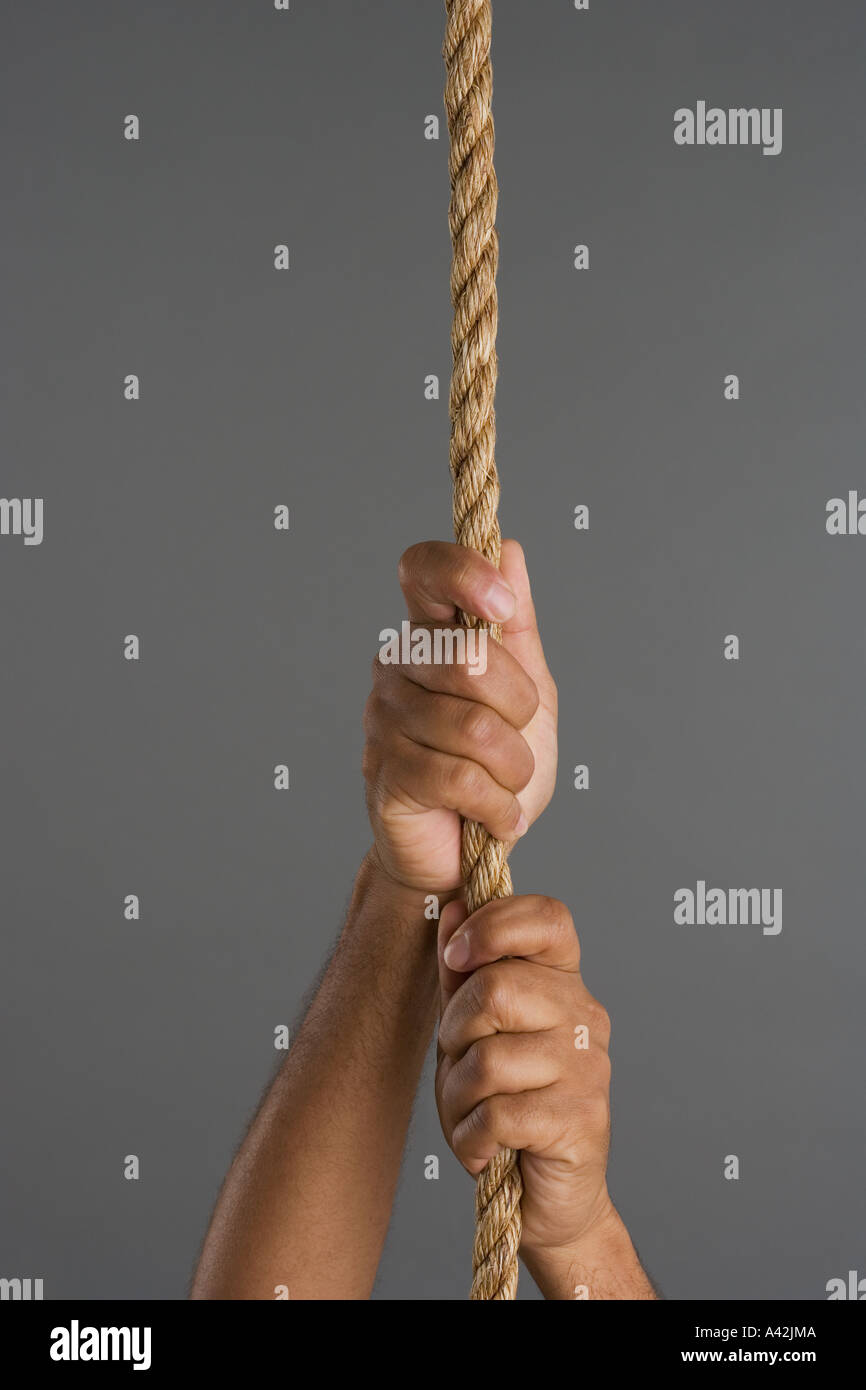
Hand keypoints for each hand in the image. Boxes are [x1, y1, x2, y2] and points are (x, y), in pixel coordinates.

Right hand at [362, 540, 557, 893]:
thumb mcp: (528, 693)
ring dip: (514, 769)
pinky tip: (496, 815)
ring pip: (475, 728)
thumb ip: (519, 627)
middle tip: (515, 740)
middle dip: (518, 708)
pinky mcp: (388, 774)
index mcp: (430, 636)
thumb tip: (512, 550)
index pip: (423, 569)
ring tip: (506, 785)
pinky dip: (499, 806)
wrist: (466, 855)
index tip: (503, 605)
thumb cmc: (495, 768)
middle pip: (471, 658)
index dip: (464, 573)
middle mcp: (397, 668)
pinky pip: (463, 779)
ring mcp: (384, 720)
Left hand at [435, 894, 614, 1257]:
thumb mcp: (471, 1032)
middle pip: (497, 987)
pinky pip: (497, 1114)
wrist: (547, 1198)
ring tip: (472, 1113)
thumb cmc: (504, 1104)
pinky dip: (472, 1137)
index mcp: (563, 981)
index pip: (547, 917)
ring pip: (488, 1058)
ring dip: (458, 1095)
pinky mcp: (580, 1120)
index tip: (456, 957)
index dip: (494, 925)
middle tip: (459, 1062)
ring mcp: (587, 1068)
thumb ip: (463, 972)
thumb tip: (453, 907)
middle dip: (454, 1032)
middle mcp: (584, 1016)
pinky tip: (484, 1147)